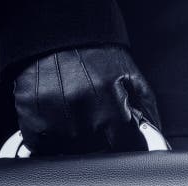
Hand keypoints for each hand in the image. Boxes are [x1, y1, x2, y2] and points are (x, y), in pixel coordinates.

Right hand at [13, 45, 159, 154]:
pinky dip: (50, 134)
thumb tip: (156, 137)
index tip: (123, 138)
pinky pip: (43, 144)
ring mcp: (54, 122)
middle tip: (95, 112)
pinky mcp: (31, 120)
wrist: (56, 33)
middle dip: (100, 136)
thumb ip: (147, 110)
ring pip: (71, 149)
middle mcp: (82, 119)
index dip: (127, 144)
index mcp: (110, 109)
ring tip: (75, 108)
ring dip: (75, 136)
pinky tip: (56, 113)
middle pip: (97, 150)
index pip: (127, 148)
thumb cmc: (95, 53)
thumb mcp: (131, 76)